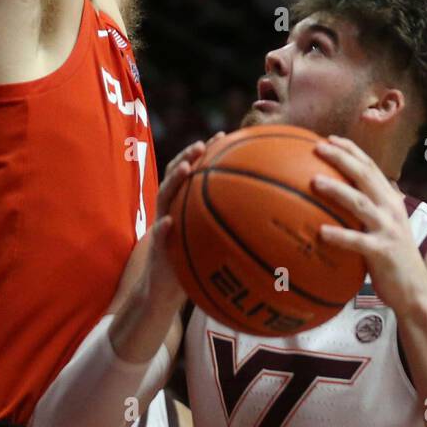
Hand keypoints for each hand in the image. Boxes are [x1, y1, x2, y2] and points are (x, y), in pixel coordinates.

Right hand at [147, 133, 223, 309]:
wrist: (165, 291)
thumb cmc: (195, 262)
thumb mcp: (213, 238)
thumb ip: (230, 221)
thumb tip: (271, 212)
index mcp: (183, 204)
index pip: (192, 171)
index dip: (204, 152)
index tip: (222, 135)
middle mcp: (170, 210)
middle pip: (174, 176)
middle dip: (186, 156)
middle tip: (202, 144)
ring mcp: (160, 228)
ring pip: (163, 198)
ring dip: (173, 182)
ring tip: (185, 169)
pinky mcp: (156, 250)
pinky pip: (157, 237)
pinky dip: (162, 229)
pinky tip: (168, 222)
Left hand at [312, 136, 426, 316]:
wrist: (417, 290)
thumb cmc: (393, 259)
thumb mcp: (385, 227)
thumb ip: (367, 211)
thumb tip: (339, 200)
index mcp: (390, 200)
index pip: (370, 166)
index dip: (351, 150)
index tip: (329, 139)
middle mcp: (391, 208)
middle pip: (365, 175)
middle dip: (342, 158)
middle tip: (319, 147)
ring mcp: (388, 229)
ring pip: (360, 202)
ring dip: (336, 190)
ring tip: (314, 181)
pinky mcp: (382, 251)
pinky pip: (356, 241)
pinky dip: (338, 235)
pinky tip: (320, 232)